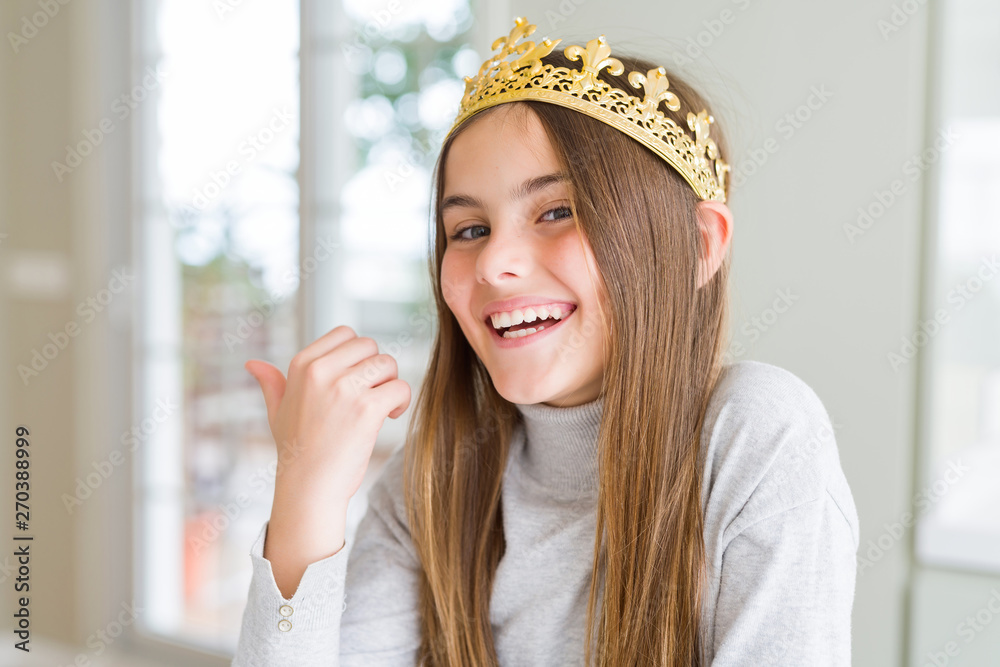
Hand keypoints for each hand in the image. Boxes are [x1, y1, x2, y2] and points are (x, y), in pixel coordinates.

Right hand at [245, 325, 410, 503]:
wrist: (308, 488)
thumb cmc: (296, 451)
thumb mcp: (277, 412)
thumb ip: (271, 384)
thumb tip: (252, 363)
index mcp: (302, 365)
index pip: (345, 334)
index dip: (358, 355)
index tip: (355, 380)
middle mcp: (321, 371)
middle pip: (370, 346)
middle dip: (377, 368)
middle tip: (372, 394)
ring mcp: (344, 389)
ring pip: (388, 364)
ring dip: (391, 383)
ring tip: (383, 406)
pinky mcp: (366, 409)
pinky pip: (399, 387)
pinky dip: (401, 401)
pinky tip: (391, 416)